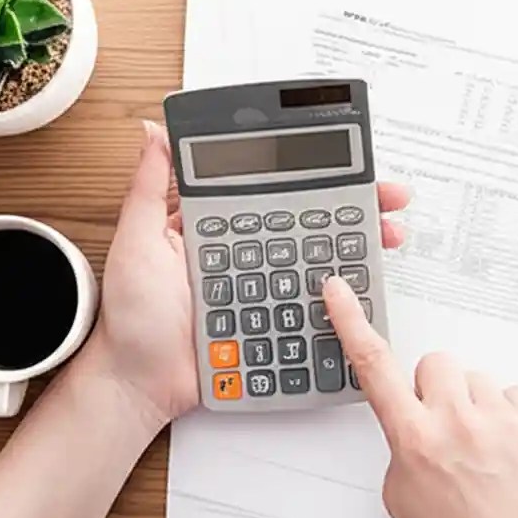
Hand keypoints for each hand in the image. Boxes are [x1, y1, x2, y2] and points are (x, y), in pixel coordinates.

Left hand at [80, 121, 411, 424]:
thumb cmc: (130, 316)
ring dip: (354, 246)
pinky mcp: (269, 322)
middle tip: (387, 198)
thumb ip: (147, 188)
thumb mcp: (136, 241)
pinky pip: (310, 305)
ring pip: (315, 259)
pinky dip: (341, 295)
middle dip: (350, 206)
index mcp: (211, 226)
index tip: (340, 161)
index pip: (268, 189)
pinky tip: (365, 285)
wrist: (136, 384)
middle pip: (304, 221)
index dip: (306, 174)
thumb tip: (154, 132)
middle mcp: (241, 253)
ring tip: (387, 235)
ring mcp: (258, 288)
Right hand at [321, 277, 517, 517]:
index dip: (350, 322)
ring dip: (474, 404)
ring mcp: (501, 418)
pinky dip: (509, 416)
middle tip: (444, 426)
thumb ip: (401, 448)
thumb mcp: (403, 502)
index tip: (340, 291)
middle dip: (434, 387)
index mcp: (414, 441)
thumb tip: (413, 420)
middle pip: (434, 362)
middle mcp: (456, 422)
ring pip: (475, 378)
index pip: (373, 366)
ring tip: (484, 450)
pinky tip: (510, 451)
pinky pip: (513, 393)